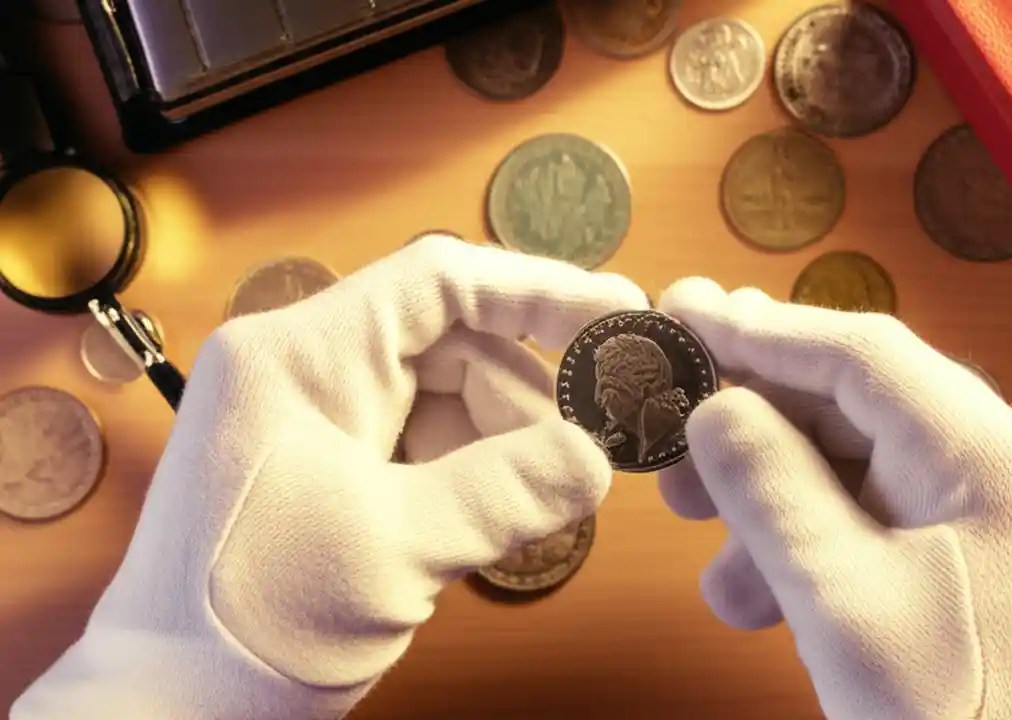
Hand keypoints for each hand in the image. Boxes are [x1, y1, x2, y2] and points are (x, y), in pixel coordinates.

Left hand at [13, 235, 646, 719]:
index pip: (438, 283)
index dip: (538, 289)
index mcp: (299, 357)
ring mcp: (320, 419)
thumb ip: (503, 494)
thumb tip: (595, 459)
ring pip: (453, 401)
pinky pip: (430, 447)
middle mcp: (308, 371)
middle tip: (582, 463)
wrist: (166, 708)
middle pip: (456, 347)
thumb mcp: (390, 551)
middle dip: (524, 405)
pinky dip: (473, 481)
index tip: (618, 314)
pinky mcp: (334, 466)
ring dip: (503, 452)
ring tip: (527, 514)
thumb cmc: (241, 625)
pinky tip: (485, 528)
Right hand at [656, 279, 1011, 719]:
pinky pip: (872, 512)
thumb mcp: (841, 602)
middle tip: (665, 424)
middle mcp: (1004, 463)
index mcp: (998, 457)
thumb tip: (714, 407)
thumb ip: (771, 490)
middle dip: (752, 419)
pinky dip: (806, 537)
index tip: (679, 313)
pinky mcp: (970, 549)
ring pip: (853, 459)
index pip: (863, 356)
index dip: (760, 331)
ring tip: (689, 516)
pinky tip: (751, 586)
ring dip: (767, 488)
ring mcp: (991, 507)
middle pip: (853, 402)